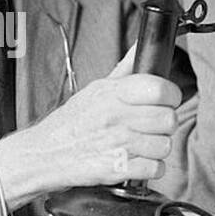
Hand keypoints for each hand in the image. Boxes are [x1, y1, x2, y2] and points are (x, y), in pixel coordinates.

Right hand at [0, 45, 180, 209]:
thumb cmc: (71, 123)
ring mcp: (117, 144)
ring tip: (141, 145)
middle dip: (164, 125)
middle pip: (168, 119)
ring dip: (157, 148)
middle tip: (151, 126)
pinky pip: (155, 169)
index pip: (161, 89)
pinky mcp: (117, 170)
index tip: (166, 101)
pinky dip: (150, 169)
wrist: (43, 154)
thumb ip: (125, 69)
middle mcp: (116, 117)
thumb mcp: (95, 89)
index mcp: (112, 93)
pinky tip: (137, 161)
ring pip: (165, 146)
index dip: (170, 96)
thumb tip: (142, 45)